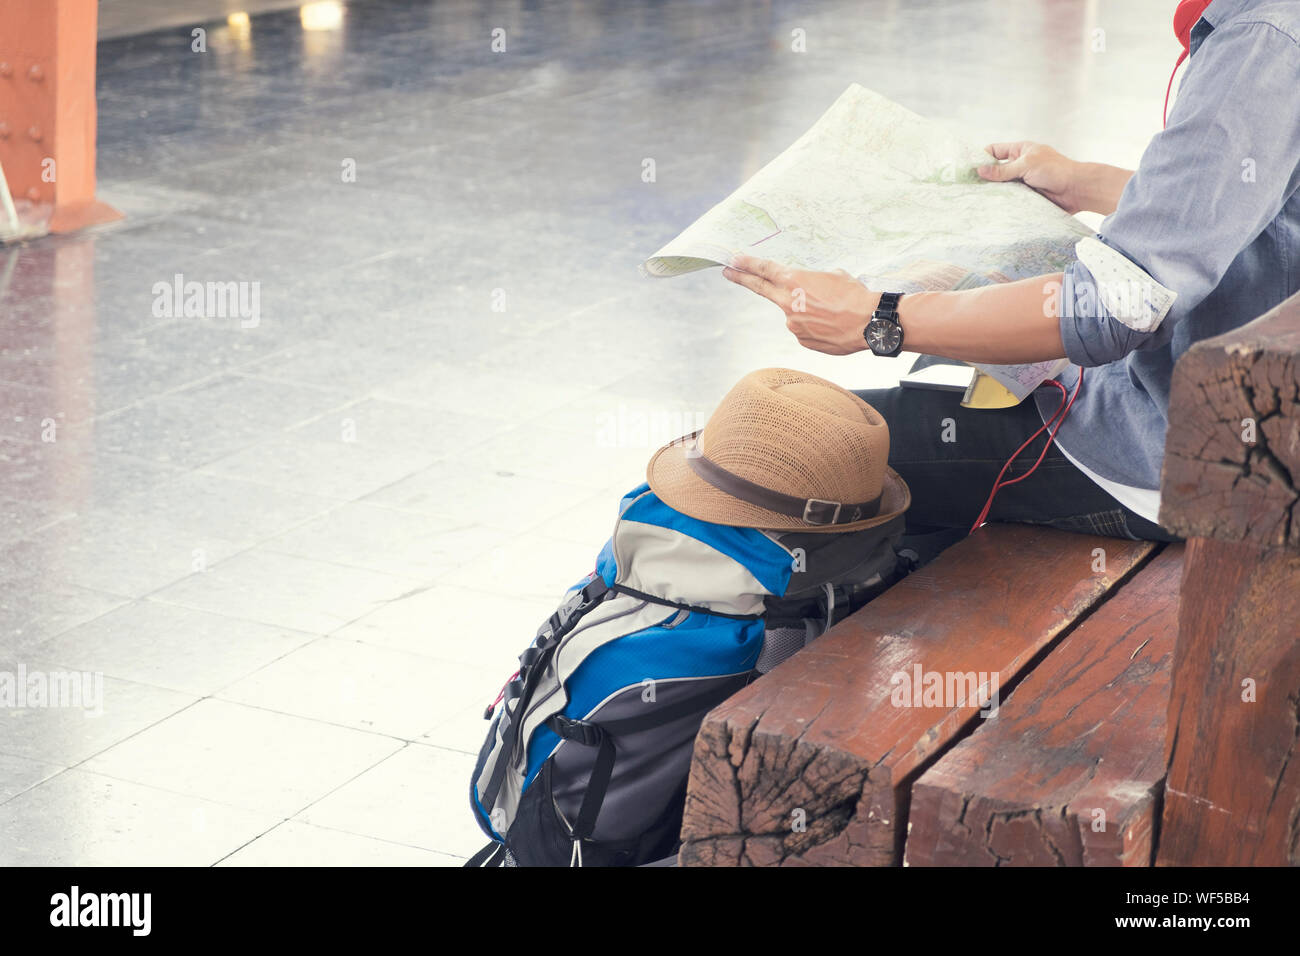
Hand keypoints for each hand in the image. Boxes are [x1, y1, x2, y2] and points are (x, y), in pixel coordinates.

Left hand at [722, 255, 878, 354]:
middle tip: (728, 272)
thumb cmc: (855, 295)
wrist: (870, 323)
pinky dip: (814, 325)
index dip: (747, 264)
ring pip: (792, 313)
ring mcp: (793, 325)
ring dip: (806, 310)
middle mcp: (789, 304)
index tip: (732, 260)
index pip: (764, 270)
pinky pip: (804, 329)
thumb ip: (812, 280)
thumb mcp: (833, 275)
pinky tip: (832, 325)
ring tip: (832, 311)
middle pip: (761, 289)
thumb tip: (808, 288)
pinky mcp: (802, 340)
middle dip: (742, 279)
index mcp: (795, 282)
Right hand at [977, 141, 1086, 213]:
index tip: (967, 167)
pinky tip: (991, 207)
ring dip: (993, 192)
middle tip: (967, 187)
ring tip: (975, 199)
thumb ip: (1002, 169)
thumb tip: (979, 170)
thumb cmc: (1055, 170)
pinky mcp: (1026, 196)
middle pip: (996, 170)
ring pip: (1002, 186)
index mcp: (1020, 151)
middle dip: (984, 177)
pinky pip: (1010, 198)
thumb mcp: (1026, 165)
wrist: (1077, 190)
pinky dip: (1003, 202)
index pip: (995, 151)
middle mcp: (1020, 165)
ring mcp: (1023, 181)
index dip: (981, 157)